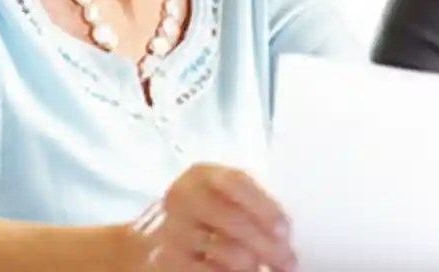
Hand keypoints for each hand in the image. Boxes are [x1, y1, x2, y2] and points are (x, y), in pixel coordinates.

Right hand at [137, 163, 296, 271]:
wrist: (148, 239)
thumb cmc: (204, 212)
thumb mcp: (220, 195)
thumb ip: (249, 203)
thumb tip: (284, 232)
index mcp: (202, 175)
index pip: (235, 184)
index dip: (264, 206)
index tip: (286, 230)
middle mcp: (182, 199)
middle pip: (235, 221)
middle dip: (269, 245)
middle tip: (289, 262)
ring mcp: (171, 231)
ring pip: (226, 252)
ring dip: (255, 266)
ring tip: (269, 270)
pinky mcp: (165, 262)